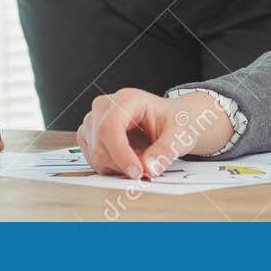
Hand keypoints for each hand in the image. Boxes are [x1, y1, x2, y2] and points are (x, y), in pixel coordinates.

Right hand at [77, 88, 233, 178]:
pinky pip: (93, 160)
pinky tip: (127, 160)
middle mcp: (106, 106)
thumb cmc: (174, 121)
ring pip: (95, 155)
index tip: (137, 172)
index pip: (110, 127)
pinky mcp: (90, 135)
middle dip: (121, 164)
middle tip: (144, 170)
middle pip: (99, 144)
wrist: (172, 121)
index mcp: (127, 99)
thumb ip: (165, 151)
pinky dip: (110, 167)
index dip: (120, 154)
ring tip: (139, 159)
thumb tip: (149, 168)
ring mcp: (94, 120)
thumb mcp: (179, 134)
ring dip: (117, 167)